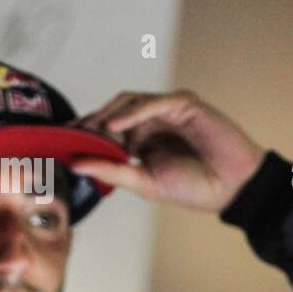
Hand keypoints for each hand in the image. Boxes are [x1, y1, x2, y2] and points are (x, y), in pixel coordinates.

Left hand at [73, 90, 265, 213]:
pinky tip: (115, 126)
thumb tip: (74, 165)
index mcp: (140, 140)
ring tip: (89, 131)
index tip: (58, 143)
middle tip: (69, 135)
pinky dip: (132, 111)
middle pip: (111, 111)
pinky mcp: (185, 104)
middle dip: (90, 122)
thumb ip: (112, 171)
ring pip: (128, 102)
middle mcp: (151, 122)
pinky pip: (153, 102)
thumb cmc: (195, 187)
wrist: (234, 189)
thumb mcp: (145, 183)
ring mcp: (167, 111)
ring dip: (107, 115)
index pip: (105, 129)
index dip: (83, 133)